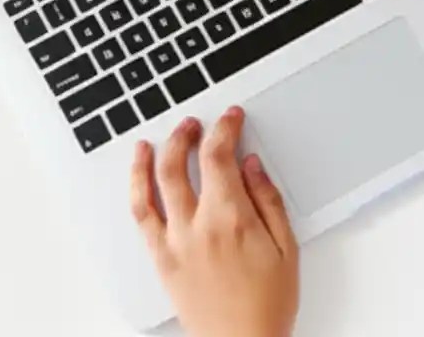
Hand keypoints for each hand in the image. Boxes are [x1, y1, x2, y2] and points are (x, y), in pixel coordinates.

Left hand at [130, 107, 299, 336]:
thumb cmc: (267, 304)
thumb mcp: (286, 247)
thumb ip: (268, 201)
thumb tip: (253, 167)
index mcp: (231, 220)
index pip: (219, 157)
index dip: (224, 129)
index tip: (230, 118)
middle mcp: (196, 227)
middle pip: (179, 165)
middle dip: (185, 135)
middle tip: (194, 123)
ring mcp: (173, 244)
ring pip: (151, 188)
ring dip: (152, 157)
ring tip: (156, 140)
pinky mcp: (161, 260)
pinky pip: (141, 218)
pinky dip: (137, 191)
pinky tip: (140, 179)